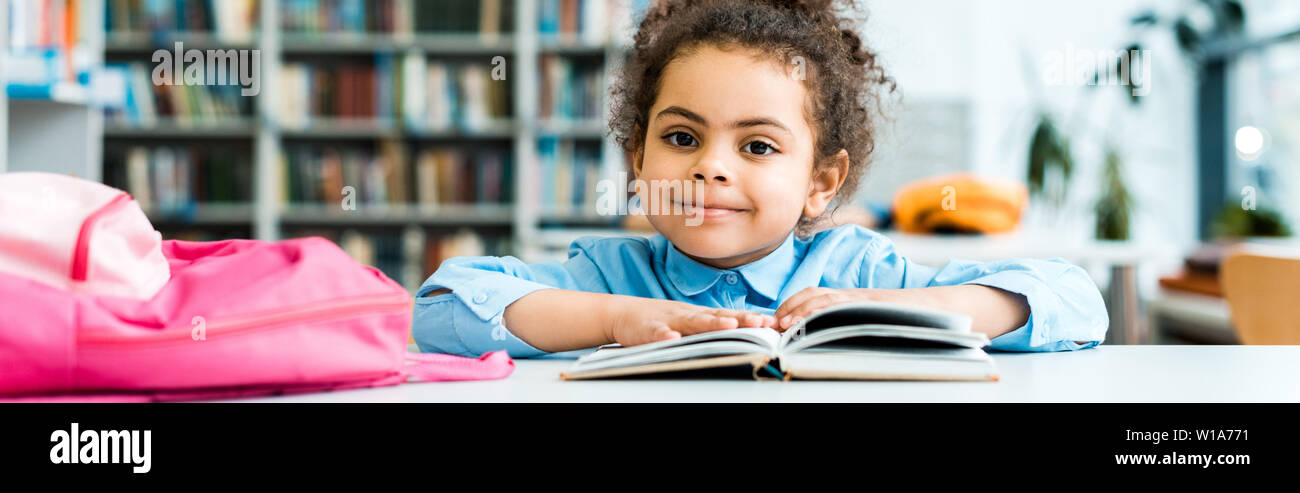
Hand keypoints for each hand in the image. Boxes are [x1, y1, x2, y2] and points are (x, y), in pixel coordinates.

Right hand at [606, 297, 775, 346]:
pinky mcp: (648, 329)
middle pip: (716, 316)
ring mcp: (668, 320)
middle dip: (740, 319)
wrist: (622, 313)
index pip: (728, 315)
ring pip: (692, 321)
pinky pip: (657, 333)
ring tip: (728, 326)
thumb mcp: (687, 322)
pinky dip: (664, 335)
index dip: (750, 318)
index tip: (772, 322)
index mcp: (698, 315)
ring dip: (710, 324)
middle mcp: (687, 315)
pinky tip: (671, 339)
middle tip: (761, 323)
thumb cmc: (659, 320)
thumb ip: (708, 327)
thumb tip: (739, 333)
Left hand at [773, 287, 939, 330]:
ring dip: (799, 311)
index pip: (812, 295)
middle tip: (771, 322)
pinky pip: (844, 306)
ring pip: (823, 298)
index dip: (790, 305)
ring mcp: (860, 300)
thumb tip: (818, 335)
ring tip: (783, 324)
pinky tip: (811, 322)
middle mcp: (850, 295)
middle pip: (811, 294)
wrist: (933, 310)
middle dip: (787, 307)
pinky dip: (824, 312)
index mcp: (847, 297)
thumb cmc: (900, 318)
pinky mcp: (871, 306)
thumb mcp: (866, 317)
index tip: (774, 319)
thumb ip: (844, 321)